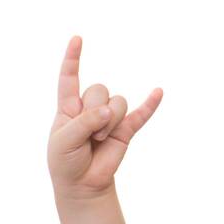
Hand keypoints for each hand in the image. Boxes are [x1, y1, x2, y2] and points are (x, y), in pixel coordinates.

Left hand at [46, 35, 161, 200]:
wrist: (81, 185)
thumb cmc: (65, 161)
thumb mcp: (64, 140)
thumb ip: (84, 121)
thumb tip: (108, 110)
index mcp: (69, 107)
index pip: (69, 77)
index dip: (72, 58)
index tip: (77, 38)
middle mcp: (90, 107)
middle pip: (99, 89)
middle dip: (95, 112)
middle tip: (89, 135)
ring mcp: (109, 118)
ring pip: (117, 102)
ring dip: (110, 122)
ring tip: (100, 140)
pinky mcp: (125, 130)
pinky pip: (140, 114)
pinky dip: (150, 104)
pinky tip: (158, 92)